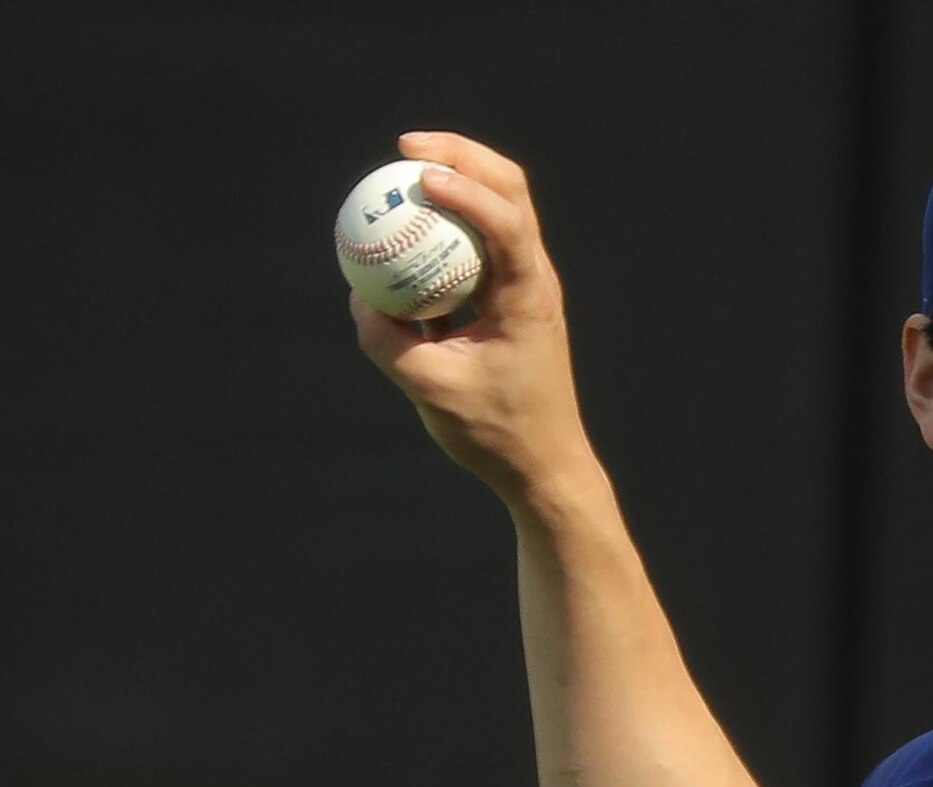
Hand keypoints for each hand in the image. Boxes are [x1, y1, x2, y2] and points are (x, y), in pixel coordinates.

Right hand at [348, 132, 594, 505]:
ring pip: (500, 207)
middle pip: (511, 190)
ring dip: (458, 177)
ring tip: (405, 166)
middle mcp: (534, 280)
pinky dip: (447, 220)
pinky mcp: (509, 296)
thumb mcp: (431, 390)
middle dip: (463, 156)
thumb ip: (388, 342)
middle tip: (407, 147)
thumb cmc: (495, 431)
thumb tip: (359, 297)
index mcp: (529, 297)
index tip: (420, 174)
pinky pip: (477, 241)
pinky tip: (407, 219)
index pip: (507, 223)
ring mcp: (526, 284)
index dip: (467, 189)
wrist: (542, 463)